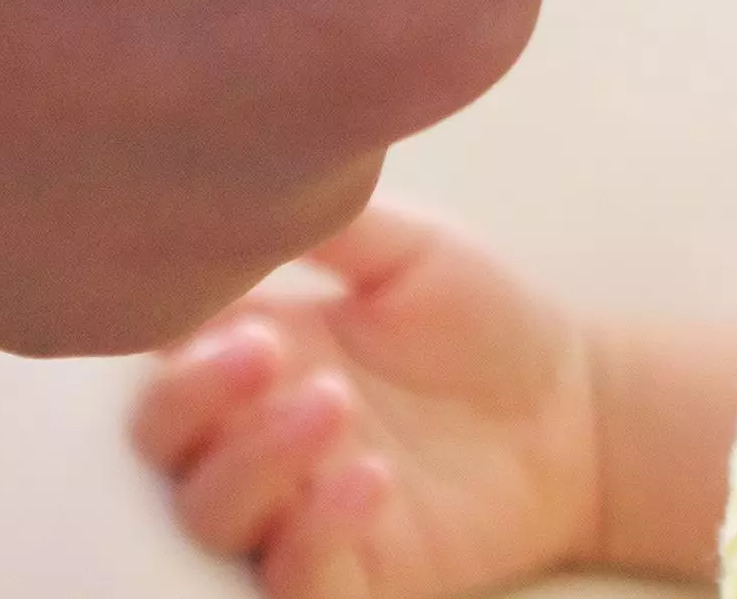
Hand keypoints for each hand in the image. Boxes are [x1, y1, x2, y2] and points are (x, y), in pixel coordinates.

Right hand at [132, 205, 604, 598]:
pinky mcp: (348, 573)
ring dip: (255, 461)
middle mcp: (254, 435)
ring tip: (333, 404)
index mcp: (253, 351)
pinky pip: (294, 580)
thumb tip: (249, 178)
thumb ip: (329, 225)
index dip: (164, 332)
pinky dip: (314, 537)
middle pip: (160, 442)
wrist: (576, 406)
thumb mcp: (409, 252)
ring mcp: (293, 509)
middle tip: (264, 351)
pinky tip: (369, 481)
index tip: (215, 299)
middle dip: (192, 400)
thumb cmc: (483, 322)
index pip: (161, 351)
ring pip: (211, 516)